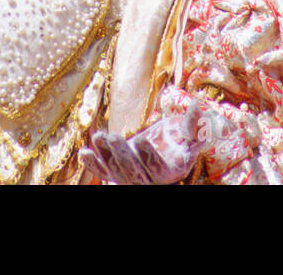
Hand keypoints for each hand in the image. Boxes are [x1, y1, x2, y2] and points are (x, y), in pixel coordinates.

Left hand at [79, 100, 210, 183]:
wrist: (166, 147)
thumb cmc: (180, 137)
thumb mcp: (190, 132)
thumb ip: (195, 122)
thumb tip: (198, 102)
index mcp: (171, 171)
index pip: (158, 168)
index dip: (149, 156)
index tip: (141, 139)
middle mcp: (151, 180)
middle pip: (135, 173)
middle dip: (123, 156)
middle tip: (114, 137)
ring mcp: (132, 178)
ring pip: (117, 172)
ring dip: (106, 156)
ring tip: (98, 137)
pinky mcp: (118, 173)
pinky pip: (104, 172)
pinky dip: (93, 165)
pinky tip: (84, 153)